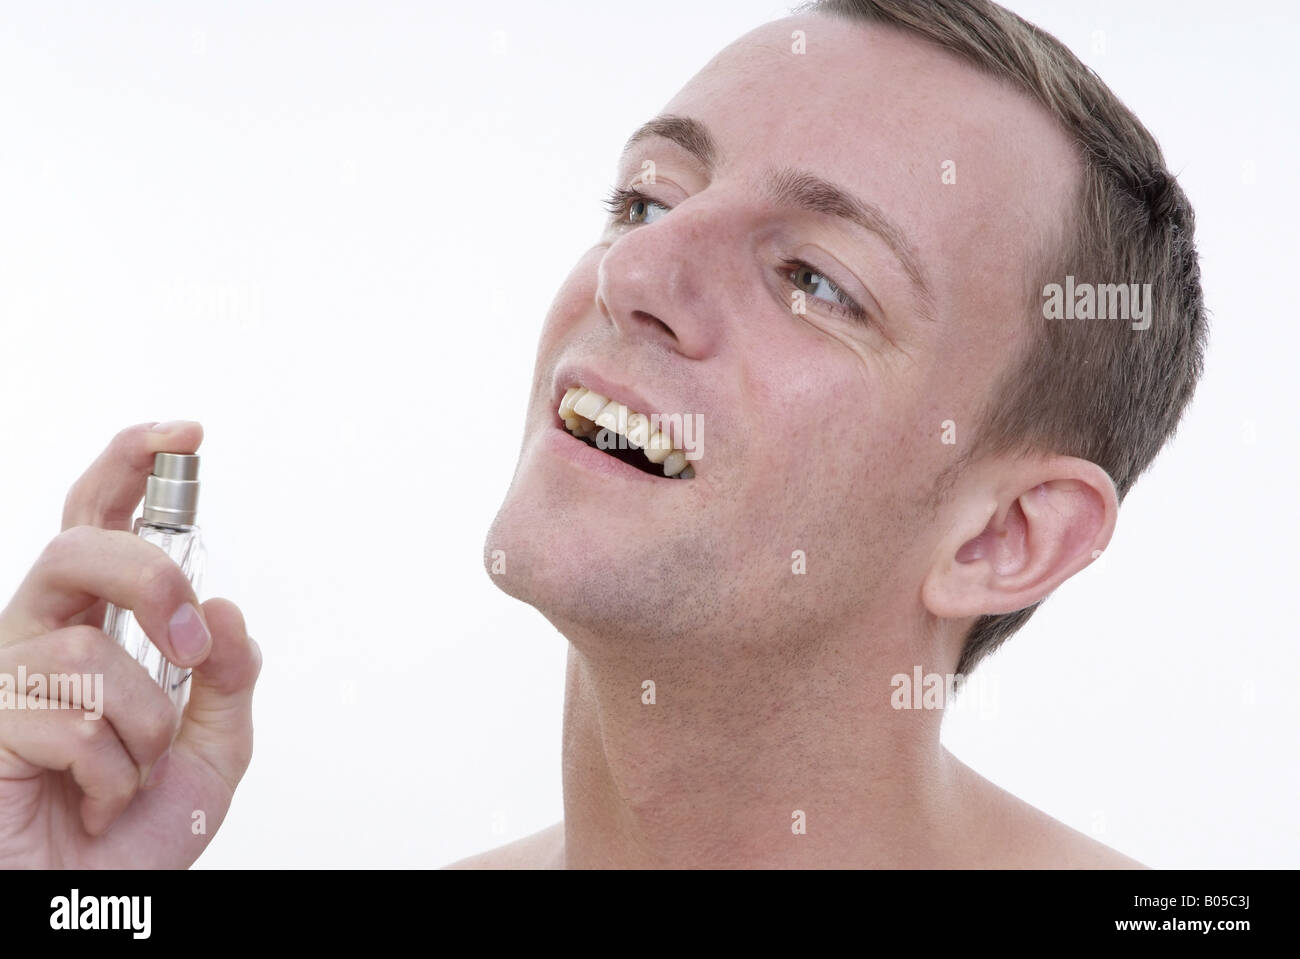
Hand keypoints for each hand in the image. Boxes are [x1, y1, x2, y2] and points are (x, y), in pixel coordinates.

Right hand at [0, 421, 260, 866]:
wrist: (91, 907)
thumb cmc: (135, 835)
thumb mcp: (213, 750)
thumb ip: (227, 677)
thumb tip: (221, 607)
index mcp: (101, 628)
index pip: (103, 524)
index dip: (130, 466)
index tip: (186, 432)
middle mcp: (46, 637)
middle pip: (78, 547)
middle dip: (151, 580)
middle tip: (188, 640)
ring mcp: (8, 678)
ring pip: (89, 650)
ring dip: (142, 727)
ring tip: (132, 774)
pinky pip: (69, 719)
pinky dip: (111, 773)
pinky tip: (94, 800)